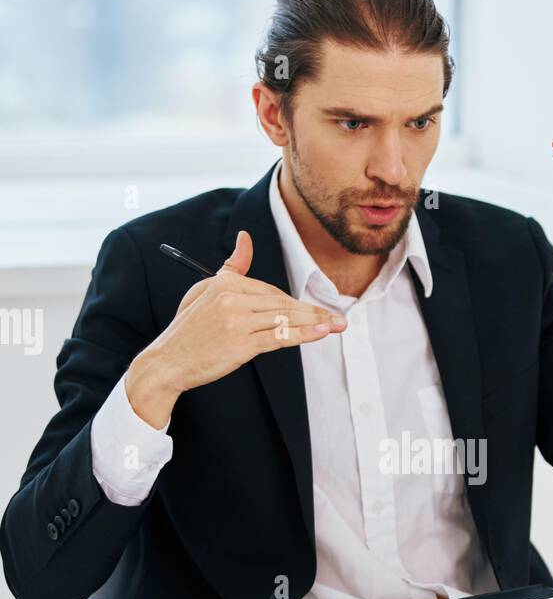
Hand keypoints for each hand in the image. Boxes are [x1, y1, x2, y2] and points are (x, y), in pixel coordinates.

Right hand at [125, 230, 345, 425]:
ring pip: (285, 318)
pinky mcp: (241, 343)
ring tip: (337, 325)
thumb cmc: (189, 330)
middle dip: (312, 311)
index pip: (270, 290)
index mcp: (225, 283)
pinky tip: (321, 332)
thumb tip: (246, 238)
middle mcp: (231, 297)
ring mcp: (237, 321)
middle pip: (281, 303)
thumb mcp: (205, 291)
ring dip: (315, 322)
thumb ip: (231, 267)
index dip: (293, 303)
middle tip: (337, 317)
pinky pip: (280, 336)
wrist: (168, 361)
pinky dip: (304, 334)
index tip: (313, 311)